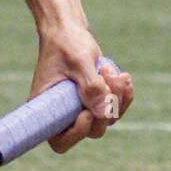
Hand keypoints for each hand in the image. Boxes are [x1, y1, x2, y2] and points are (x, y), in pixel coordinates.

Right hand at [29, 27, 132, 153]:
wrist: (68, 29)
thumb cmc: (67, 42)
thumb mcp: (79, 61)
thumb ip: (91, 86)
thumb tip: (104, 113)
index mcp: (47, 108)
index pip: (60, 141)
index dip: (77, 133)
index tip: (87, 112)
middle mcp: (63, 113)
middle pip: (92, 130)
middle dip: (107, 107)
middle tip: (107, 78)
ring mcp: (79, 108)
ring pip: (107, 118)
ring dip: (117, 98)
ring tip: (113, 71)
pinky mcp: (93, 100)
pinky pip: (114, 108)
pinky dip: (123, 96)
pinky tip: (124, 78)